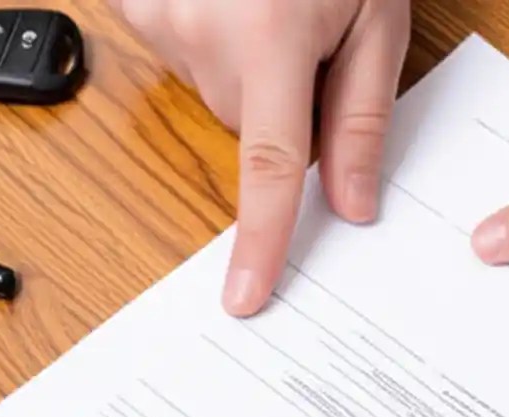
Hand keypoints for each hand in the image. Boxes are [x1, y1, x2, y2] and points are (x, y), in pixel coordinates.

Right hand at [115, 0, 410, 315]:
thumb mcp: (374, 17)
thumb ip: (361, 117)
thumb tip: (353, 206)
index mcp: (270, 36)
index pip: (272, 166)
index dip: (263, 239)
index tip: (245, 296)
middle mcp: (201, 31)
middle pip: (252, 128)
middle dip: (287, 101)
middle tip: (307, 35)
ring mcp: (157, 16)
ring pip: (218, 94)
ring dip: (249, 68)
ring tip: (267, 6)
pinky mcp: (134, 6)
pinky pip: (185, 59)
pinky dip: (213, 43)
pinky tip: (230, 0)